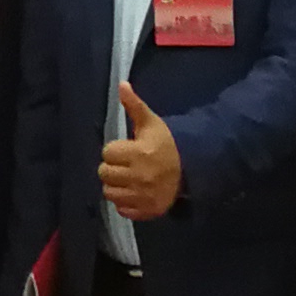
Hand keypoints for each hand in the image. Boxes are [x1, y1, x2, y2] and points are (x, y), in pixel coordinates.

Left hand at [97, 80, 183, 219]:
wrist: (191, 169)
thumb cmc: (166, 144)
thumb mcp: (151, 122)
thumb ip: (134, 106)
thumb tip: (121, 84)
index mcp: (139, 153)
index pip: (107, 153)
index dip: (114, 150)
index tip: (126, 149)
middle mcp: (139, 177)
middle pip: (104, 174)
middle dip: (112, 167)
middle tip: (125, 164)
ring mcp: (143, 196)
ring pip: (109, 193)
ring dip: (115, 186)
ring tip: (127, 178)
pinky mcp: (146, 211)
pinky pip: (122, 210)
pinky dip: (125, 202)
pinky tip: (134, 192)